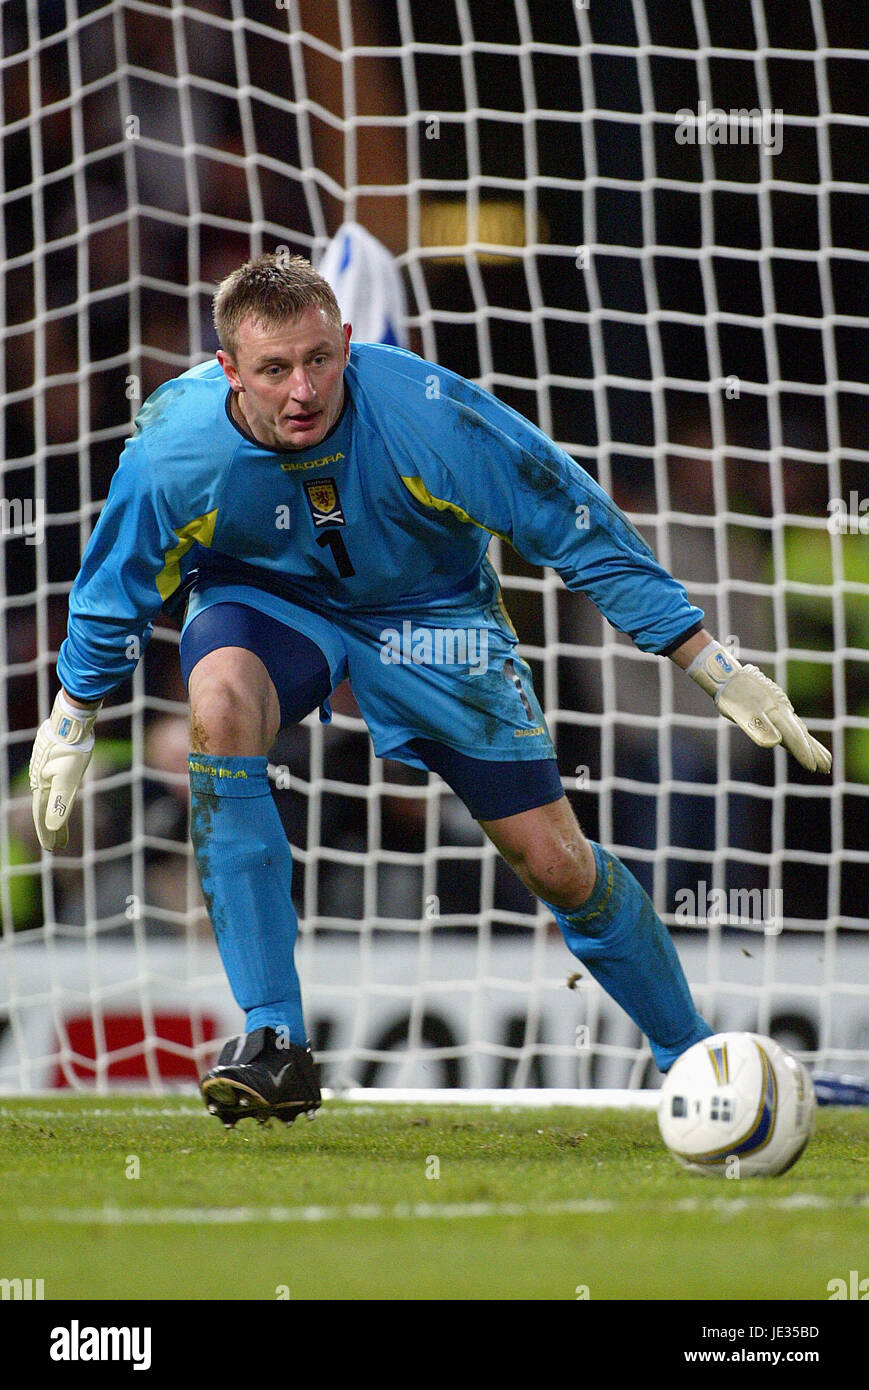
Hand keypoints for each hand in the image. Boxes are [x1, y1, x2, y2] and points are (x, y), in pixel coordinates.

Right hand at [29, 693, 99, 850]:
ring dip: (52, 813)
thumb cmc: (71, 751)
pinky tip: (56, 796)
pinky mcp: (50, 761)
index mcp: (43, 787)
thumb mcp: (68, 779)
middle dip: (50, 828)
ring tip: (58, 826)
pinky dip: (54, 797)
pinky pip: (50, 785)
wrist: (71, 722)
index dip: (48, 834)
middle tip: (57, 845)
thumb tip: (52, 826)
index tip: (52, 850)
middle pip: (44, 810)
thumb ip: (59, 802)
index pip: (44, 817)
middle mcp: (40, 780)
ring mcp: (44, 770)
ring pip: (47, 797)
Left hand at [687, 642, 831, 772]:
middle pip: (802, 734)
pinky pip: (792, 722)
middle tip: (827, 768)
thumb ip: (758, 728)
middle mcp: (782, 710)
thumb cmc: (732, 696)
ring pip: (799, 728)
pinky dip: (800, 733)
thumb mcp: (741, 714)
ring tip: (823, 757)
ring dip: (810, 743)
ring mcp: (780, 707)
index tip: (813, 769)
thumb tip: (776, 743)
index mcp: (776, 714)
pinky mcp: (775, 705)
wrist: (727, 674)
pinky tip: (803, 736)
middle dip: (814, 751)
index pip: (794, 738)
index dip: (803, 753)